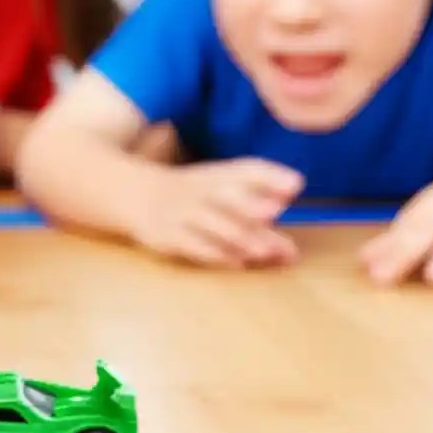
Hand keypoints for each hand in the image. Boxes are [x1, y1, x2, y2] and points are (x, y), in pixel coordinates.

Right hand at [127, 158, 304, 268]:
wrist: (136, 194)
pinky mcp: (168, 233)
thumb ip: (258, 225)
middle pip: (226, 194)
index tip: (296, 184)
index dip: (271, 176)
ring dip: (239, 236)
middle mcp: (202, 190)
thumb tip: (293, 255)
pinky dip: (214, 253)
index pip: (246, 169)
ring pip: (212, 223)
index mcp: (219, 174)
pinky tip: (236, 263)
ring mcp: (183, 212)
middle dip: (249, 204)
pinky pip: (192, 243)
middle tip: (274, 212)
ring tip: (263, 252)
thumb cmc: (193, 197)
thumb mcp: (221, 197)